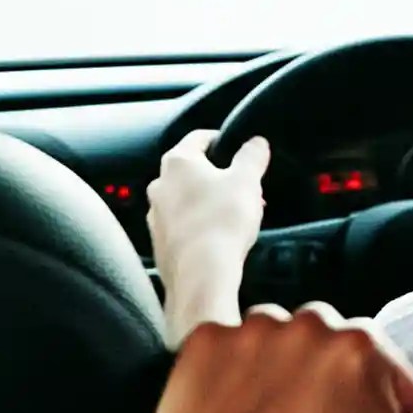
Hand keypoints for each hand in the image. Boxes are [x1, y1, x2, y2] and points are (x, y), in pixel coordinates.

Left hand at [137, 302, 412, 412]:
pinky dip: (235, 372)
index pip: (392, 371)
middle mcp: (306, 323)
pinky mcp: (202, 345)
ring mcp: (248, 330)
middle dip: (334, 386)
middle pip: (337, 349)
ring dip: (286, 372)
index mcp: (362, 345)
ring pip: (284, 341)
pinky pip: (231, 345)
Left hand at [147, 130, 270, 345]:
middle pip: (192, 171)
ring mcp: (156, 216)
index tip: (234, 146)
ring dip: (208, 202)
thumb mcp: (247, 181)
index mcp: (178, 162)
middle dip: (218, 177)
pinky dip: (199, 226)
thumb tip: (256, 142)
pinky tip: (219, 237)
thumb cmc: (221, 222)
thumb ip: (252, 156)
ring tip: (234, 215)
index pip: (198, 138)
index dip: (220, 139)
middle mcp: (160, 186)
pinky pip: (181, 226)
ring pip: (185, 199)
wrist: (201, 274)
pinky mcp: (160, 242)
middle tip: (242, 187)